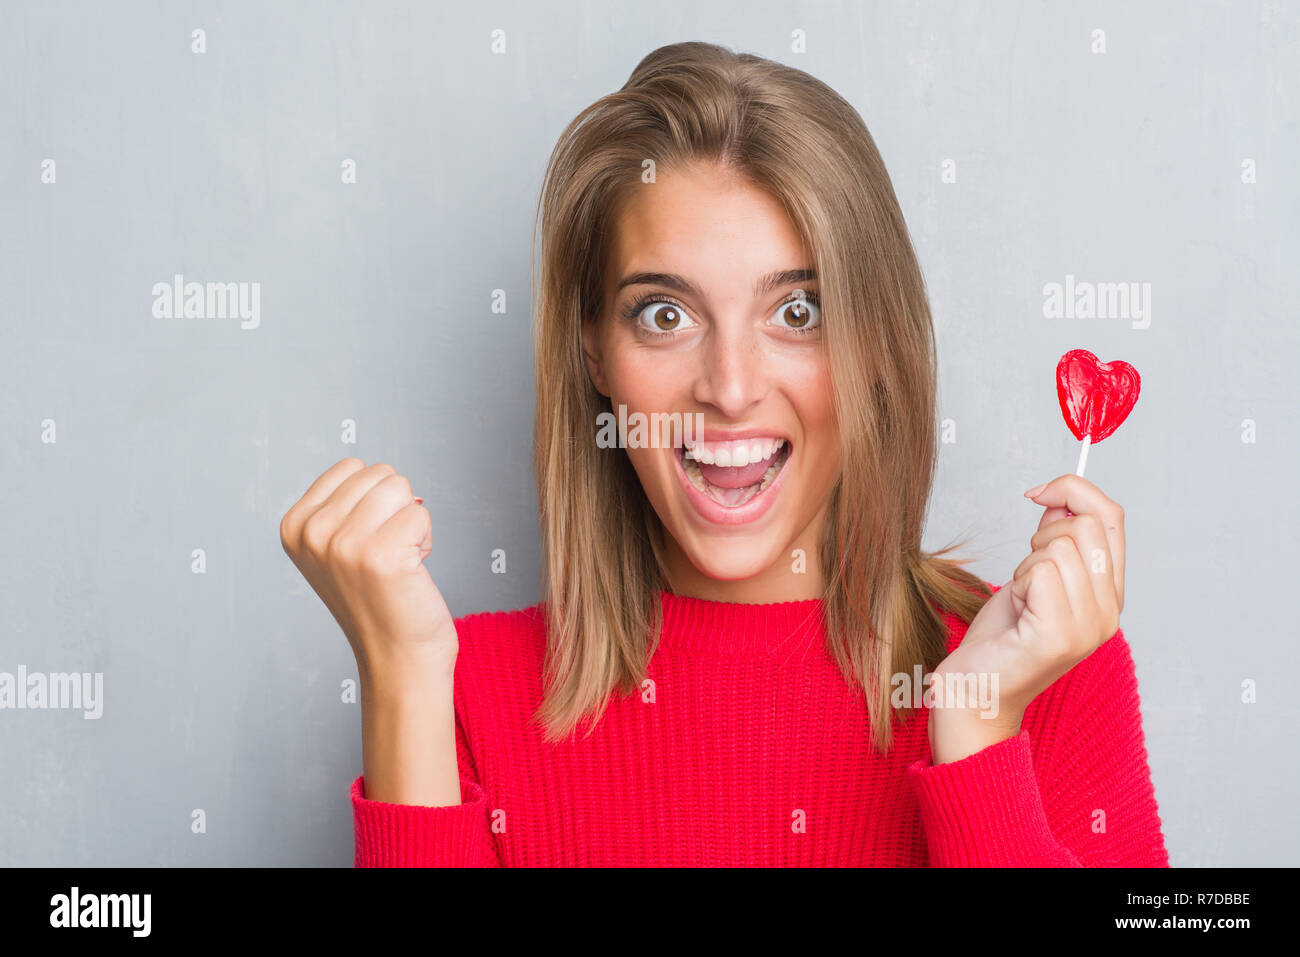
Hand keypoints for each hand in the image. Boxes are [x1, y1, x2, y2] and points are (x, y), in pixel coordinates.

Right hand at [279, 458, 456, 677]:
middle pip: (379, 473)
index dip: (373, 500)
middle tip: (386, 554)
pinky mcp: (381, 555)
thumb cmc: (378, 598)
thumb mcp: (336, 547)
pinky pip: (422, 513)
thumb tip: (380, 473)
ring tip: (399, 559)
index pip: (351, 466)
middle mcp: (312, 533)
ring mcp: (343, 544)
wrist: (397, 656)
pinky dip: (425, 539)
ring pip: (401, 487)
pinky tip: (411, 571)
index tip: (365, 542)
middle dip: (395, 508)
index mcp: (294, 526)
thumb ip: (342, 505)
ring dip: (411, 522)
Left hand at [927, 474, 1125, 763]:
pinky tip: (1015, 613)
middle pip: (1087, 525)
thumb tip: (1058, 497)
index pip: (1113, 518)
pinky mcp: (1061, 635)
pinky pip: (1042, 572)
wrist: (975, 691)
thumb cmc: (1000, 639)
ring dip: (1026, 566)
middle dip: (1044, 534)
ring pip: (1059, 547)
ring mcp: (1090, 626)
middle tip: (1024, 573)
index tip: (1038, 493)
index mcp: (1110, 595)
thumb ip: (1054, 541)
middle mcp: (1110, 612)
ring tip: (1020, 601)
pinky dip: (1018, 583)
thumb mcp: (1031, 577)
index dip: (1076, 491)